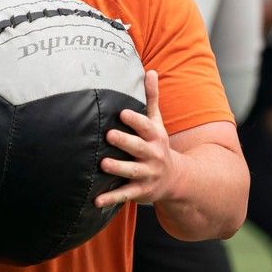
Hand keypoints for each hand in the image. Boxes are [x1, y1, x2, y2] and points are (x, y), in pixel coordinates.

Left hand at [95, 69, 178, 208]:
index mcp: (155, 137)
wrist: (175, 179)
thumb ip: (151, 98)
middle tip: (109, 134)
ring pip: (133, 171)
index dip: (135, 120)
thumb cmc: (157, 145)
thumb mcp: (157, 122)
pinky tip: (96, 200)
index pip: (146, 127)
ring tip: (103, 164)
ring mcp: (147, 174)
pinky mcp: (140, 191)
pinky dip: (111, 198)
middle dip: (125, 141)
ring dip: (119, 168)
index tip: (122, 113)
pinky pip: (125, 195)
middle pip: (139, 148)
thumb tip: (150, 71)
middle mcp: (153, 155)